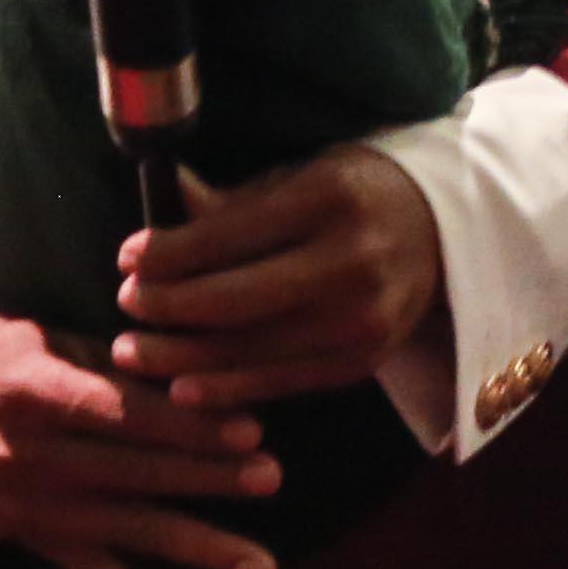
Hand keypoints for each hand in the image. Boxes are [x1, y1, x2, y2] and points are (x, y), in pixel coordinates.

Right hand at [0, 308, 274, 568]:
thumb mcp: (31, 337)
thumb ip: (102, 360)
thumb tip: (183, 375)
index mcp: (31, 395)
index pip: (120, 414)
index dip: (183, 424)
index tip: (246, 427)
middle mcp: (31, 458)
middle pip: (132, 472)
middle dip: (205, 476)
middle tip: (270, 477)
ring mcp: (33, 507)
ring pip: (127, 529)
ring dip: (197, 547)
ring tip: (262, 567)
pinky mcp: (35, 539)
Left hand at [115, 145, 443, 411]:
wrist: (442, 233)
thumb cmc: (345, 197)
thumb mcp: (293, 179)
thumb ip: (226, 205)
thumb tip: (154, 205)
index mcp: (327, 200)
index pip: (228, 236)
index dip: (168, 254)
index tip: (126, 259)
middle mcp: (352, 263)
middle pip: (236, 300)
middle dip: (168, 308)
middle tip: (125, 304)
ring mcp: (365, 319)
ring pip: (254, 350)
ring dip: (182, 357)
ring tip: (132, 353)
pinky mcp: (366, 360)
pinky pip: (284, 382)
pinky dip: (229, 389)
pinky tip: (183, 388)